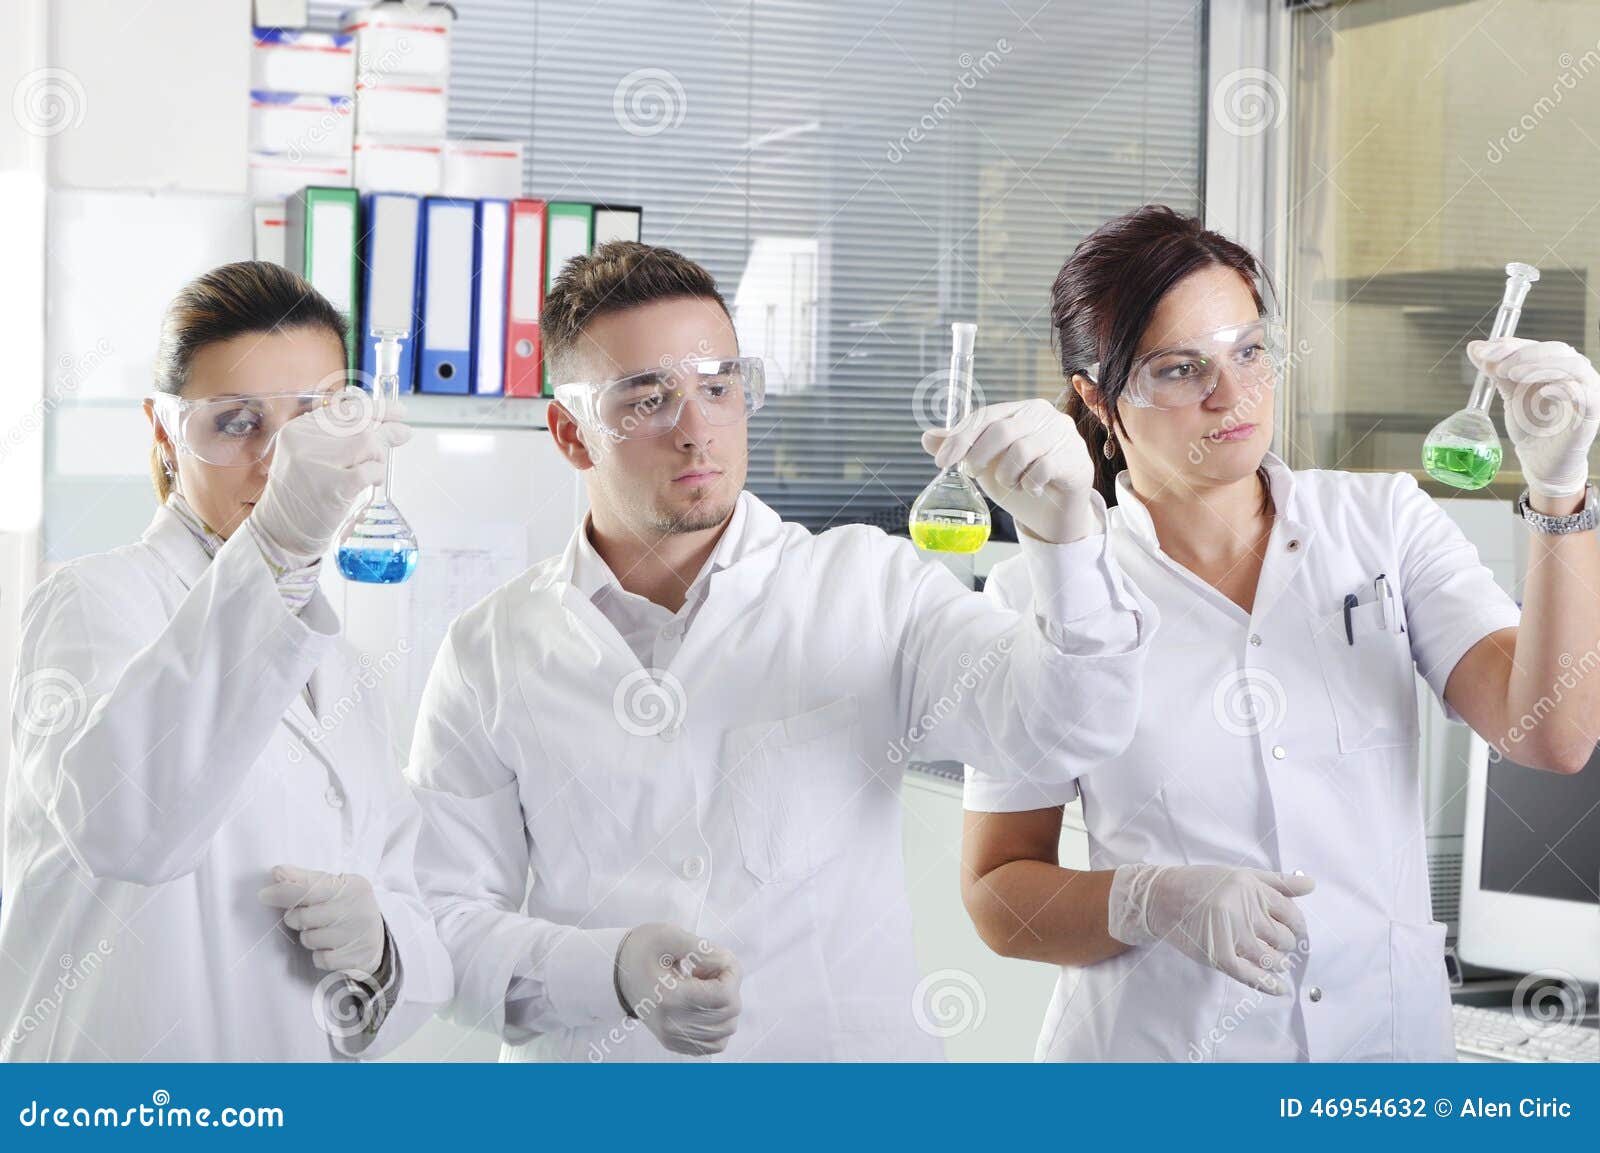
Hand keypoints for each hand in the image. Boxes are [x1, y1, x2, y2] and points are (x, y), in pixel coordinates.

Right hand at [248, 397, 411, 559]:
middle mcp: (303, 442)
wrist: (281, 531)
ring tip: (374, 469)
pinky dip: (376, 475)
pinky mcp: (332, 487)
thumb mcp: (316, 458)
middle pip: (359, 423)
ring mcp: (316, 464)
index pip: (344, 409)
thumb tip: (396, 427)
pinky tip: (371, 482)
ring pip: (367, 443)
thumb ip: (347, 439)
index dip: (377, 408)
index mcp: (297, 429)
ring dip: (378, 456)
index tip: (398, 411)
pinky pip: (369, 471)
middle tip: (403, 433)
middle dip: (386, 428)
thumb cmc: (304, 493)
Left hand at [259, 865, 385, 978]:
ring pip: (310, 939)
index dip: (284, 892)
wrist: (377, 939)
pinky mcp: (354, 958)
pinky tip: (330, 947)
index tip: (264, 895)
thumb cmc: (347, 907)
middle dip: (296, 918)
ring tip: (322, 931)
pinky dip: (319, 955)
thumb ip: (305, 880)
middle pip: (304, 917)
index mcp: (352, 886)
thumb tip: (277, 872)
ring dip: (309, 938)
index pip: (310, 888)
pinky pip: (320, 959)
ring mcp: (357, 935)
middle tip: (303, 917)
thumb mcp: (334, 886)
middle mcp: (357, 908)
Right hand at [616, 923, 740, 1056]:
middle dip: (729, 984)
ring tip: (703, 985)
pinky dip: (719, 1023)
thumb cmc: (643, 949)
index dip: (731, 972)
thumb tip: (726, 963)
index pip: (725, 995)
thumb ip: (702, 947)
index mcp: (670, 998)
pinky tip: (703, 1002)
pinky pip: (715, 1043)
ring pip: (727, 1029)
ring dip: (725, 1003)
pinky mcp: (675, 1043)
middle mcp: (672, 1025)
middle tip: (707, 969)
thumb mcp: (668, 935)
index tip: (717, 958)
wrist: (617, 971)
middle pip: (729, 1012)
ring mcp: (673, 1038)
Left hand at [921, 399, 1097, 542]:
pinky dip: (1029, 484)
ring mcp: (1062, 434)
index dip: (961, 437)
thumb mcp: (986, 464)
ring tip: (1009, 484)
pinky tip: (1031, 489)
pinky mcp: (1075, 457)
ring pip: (1022, 450)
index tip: (942, 461)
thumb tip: (928, 438)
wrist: (1055, 509)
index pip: (985, 416)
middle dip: (980, 455)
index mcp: (1019, 410)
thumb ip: (961, 448)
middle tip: (974, 473)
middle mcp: (1043, 415)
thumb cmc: (1020, 478)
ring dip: (1007, 475)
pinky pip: (1043, 468)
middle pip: (1002, 430)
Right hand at [1108, 863, 1312, 994]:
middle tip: (1276, 943)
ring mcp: (1231, 934)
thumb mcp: (1240, 875)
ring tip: (1274, 959)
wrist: (1161, 898)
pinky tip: (1279, 989)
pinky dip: (1268, 985)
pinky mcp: (1219, 956)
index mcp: (1250, 888)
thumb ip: (1277, 881)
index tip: (1293, 931)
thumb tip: (1312, 885)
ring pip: (1271, 958)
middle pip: (1284, 938)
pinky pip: (1252, 976)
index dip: (1297, 926)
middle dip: (1285, 944)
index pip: (1291, 913)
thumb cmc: (1202, 885)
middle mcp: (1242, 909)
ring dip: (1278, 962)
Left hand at [1469, 337, 1599, 499]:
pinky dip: (1565, 388)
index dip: (1512, 344)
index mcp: (1557, 366)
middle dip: (1524, 353)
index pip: (1539, 345)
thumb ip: (1497, 371)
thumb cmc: (1531, 426)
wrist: (1540, 462)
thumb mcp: (1510, 394)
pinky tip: (1543, 392)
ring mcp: (1586, 392)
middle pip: (1558, 350)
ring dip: (1541, 366)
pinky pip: (1585, 395)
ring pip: (1574, 366)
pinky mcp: (1590, 414)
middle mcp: (1575, 375)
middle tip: (1497, 365)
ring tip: (1511, 374)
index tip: (1484, 351)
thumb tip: (1474, 347)